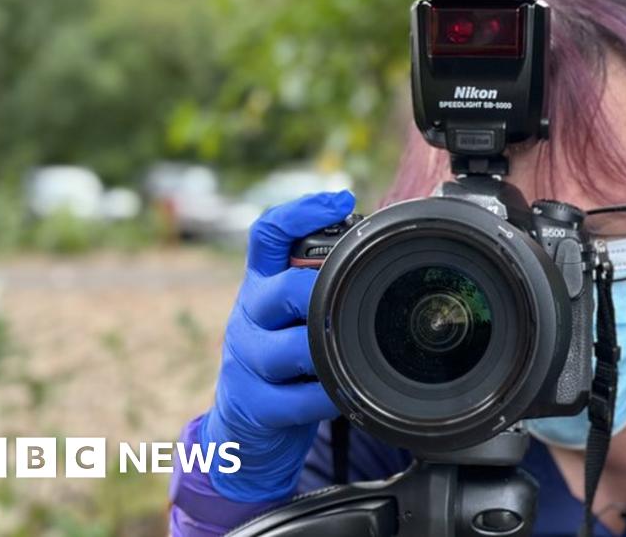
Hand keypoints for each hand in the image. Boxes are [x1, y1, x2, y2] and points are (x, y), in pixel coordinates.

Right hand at [201, 191, 355, 502]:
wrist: (244, 426)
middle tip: (352, 296)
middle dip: (318, 291)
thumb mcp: (294, 314)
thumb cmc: (286, 359)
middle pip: (279, 289)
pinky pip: (297, 398)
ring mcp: (248, 361)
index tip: (341, 200)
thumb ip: (322, 285)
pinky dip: (328, 395)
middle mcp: (249, 315)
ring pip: (285, 348)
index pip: (267, 234)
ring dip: (326, 348)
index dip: (300, 212)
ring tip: (353, 350)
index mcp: (261, 284)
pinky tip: (347, 393)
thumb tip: (381, 249)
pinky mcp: (257, 405)